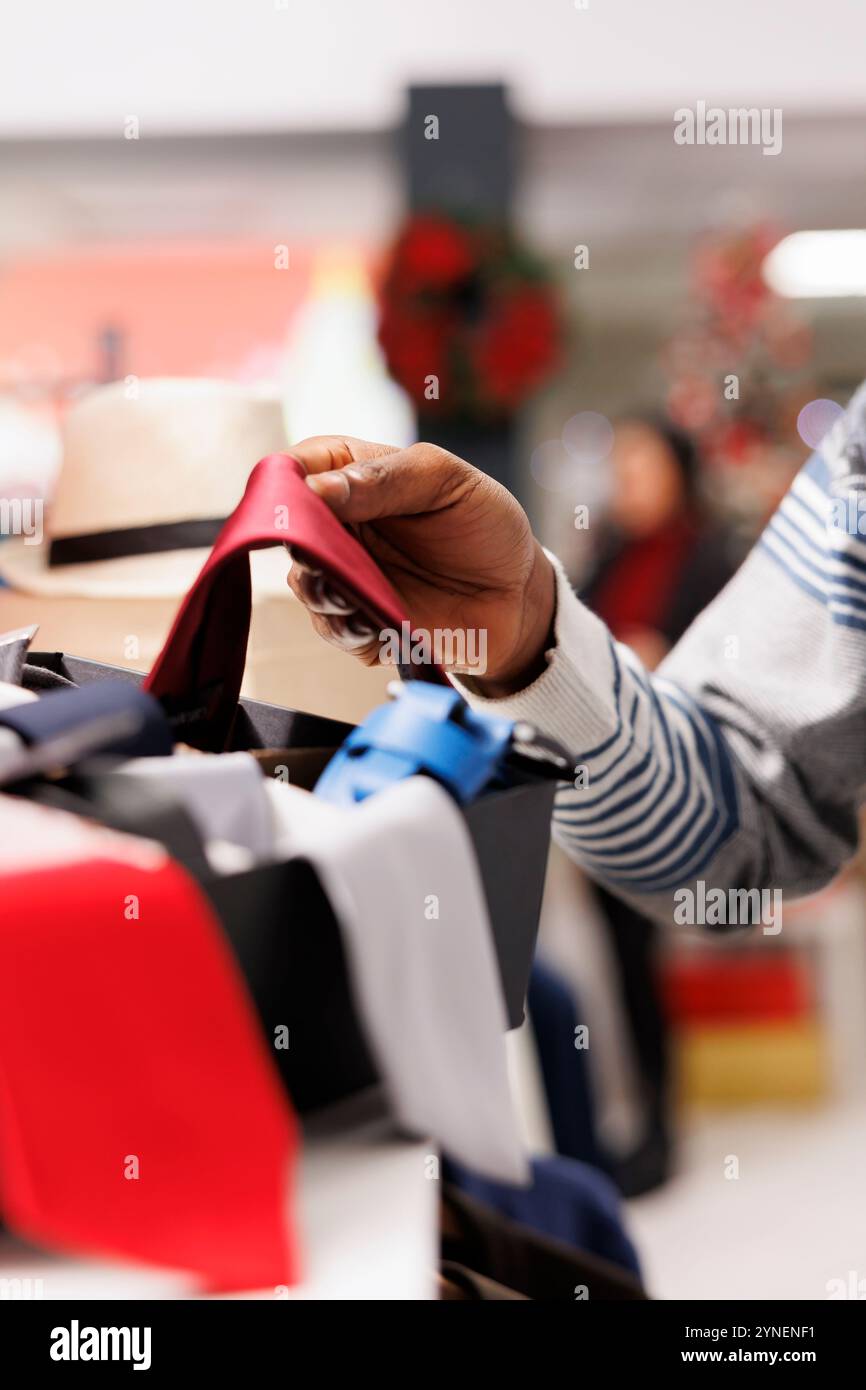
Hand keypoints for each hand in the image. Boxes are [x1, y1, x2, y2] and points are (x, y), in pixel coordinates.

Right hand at [285, 435, 554, 693]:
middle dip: (300, 543)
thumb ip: (386, 477)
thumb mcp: (447, 481)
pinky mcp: (360, 623)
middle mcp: (342, 526)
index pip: (297, 468)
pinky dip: (349, 627)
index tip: (300, 499)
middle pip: (289, 531)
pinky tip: (377, 622)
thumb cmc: (485, 526)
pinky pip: (334, 628)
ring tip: (354, 592)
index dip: (285, 482)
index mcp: (355, 476)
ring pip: (305, 583)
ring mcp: (348, 576)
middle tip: (322, 553)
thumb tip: (318, 488)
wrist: (519, 596)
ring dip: (323, 589)